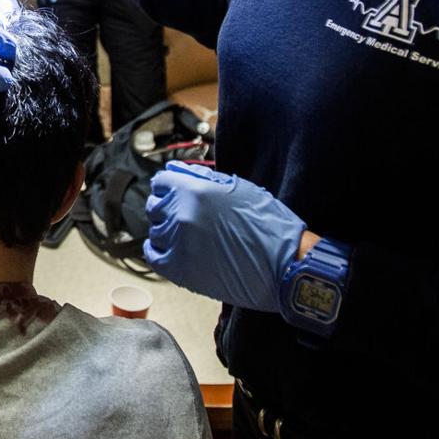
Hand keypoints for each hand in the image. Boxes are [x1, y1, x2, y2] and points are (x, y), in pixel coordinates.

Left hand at [143, 161, 304, 311]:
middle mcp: (181, 214)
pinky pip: (153, 256)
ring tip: (189, 234)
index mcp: (194, 191)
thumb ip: (201, 177)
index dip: (169, 185)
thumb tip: (176, 170)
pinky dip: (158, 250)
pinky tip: (171, 248)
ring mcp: (178, 243)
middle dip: (168, 206)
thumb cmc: (268, 225)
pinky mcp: (180, 269)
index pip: (161, 181)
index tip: (174, 191)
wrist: (284, 265)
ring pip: (155, 230)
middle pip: (155, 205)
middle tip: (186, 214)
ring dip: (167, 229)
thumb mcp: (238, 188)